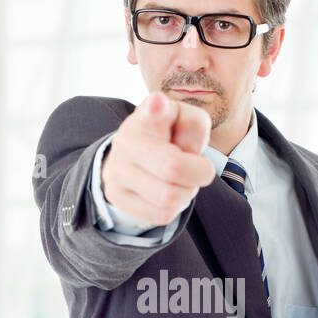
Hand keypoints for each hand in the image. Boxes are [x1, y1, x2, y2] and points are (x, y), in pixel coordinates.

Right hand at [100, 91, 215, 226]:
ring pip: (170, 198)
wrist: (133, 156)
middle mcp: (126, 141)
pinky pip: (162, 214)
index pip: (151, 111)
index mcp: (148, 116)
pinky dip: (175, 207)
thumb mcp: (185, 121)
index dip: (156, 108)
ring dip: (187, 192)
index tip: (159, 103)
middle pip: (173, 168)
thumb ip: (195, 128)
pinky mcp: (117, 196)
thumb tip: (185, 147)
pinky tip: (169, 192)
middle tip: (200, 169)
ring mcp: (117, 170)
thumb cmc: (169, 135)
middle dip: (199, 173)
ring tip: (182, 180)